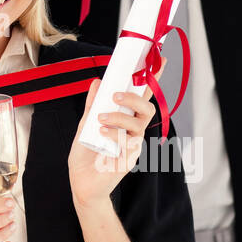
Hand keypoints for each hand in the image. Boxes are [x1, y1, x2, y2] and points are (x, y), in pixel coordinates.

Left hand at [68, 77, 155, 207]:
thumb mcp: (86, 124)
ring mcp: (134, 146)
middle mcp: (134, 131)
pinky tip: (101, 133)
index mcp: (126, 119)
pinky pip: (129, 142)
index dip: (152, 79)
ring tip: (100, 119)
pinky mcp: (130, 159)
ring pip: (139, 125)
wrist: (82, 182)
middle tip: (115, 96)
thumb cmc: (86, 154)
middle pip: (147, 109)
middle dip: (133, 98)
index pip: (142, 96)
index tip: (160, 59)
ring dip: (120, 117)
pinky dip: (115, 134)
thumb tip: (96, 81)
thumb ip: (92, 104)